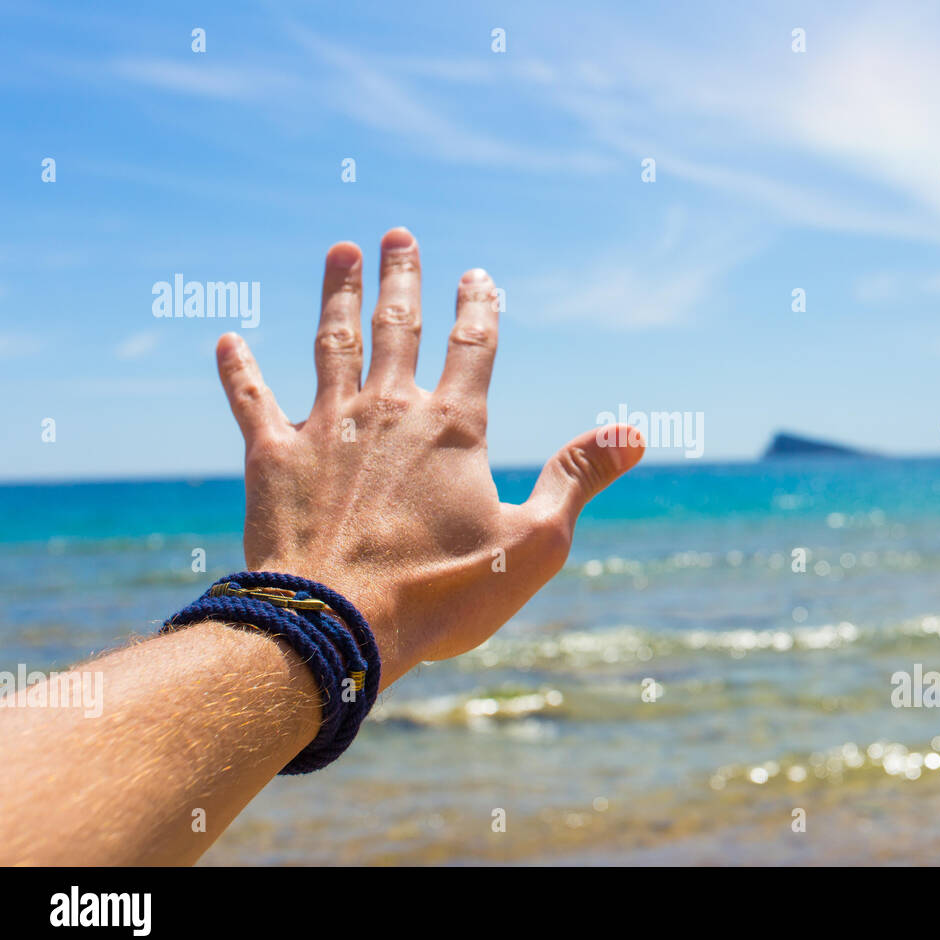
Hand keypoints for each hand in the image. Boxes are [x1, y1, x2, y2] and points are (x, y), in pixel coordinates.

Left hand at [214, 228, 642, 685]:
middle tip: (399, 236)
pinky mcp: (273, 459)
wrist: (335, 626)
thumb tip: (635, 432)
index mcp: (452, 427)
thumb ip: (578, 478)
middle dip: (403, 279)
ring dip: (336, 295)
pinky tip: (228, 339)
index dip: (478, 307)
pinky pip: (252, 401)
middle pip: (398, 327)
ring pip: (332, 343)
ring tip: (340, 252)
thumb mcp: (533, 542)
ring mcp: (326, 429)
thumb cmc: (440, 593)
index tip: (478, 274)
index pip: (472, 347)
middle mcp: (388, 411)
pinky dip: (240, 369)